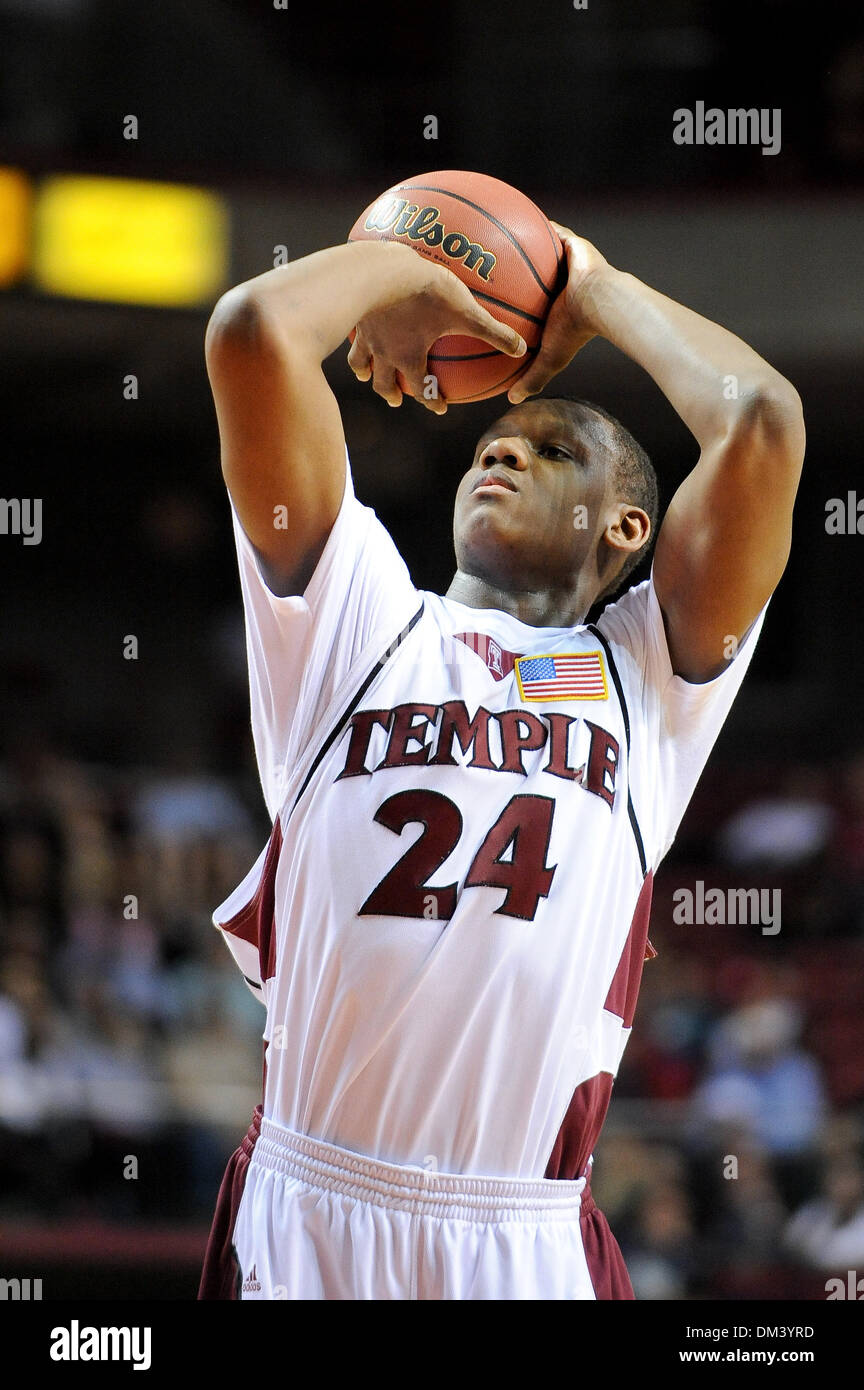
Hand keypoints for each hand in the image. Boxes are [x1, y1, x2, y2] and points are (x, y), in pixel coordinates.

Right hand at [347, 258, 525, 413]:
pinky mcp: (353, 313)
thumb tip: (521, 349)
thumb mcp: (465, 311)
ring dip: (364, 372)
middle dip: (390, 393)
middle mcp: (384, 353)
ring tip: (365, 374)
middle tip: (396, 399)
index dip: (431, 401)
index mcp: (409, 358)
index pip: (420, 389)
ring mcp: (365, 335)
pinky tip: (355, 327)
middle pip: (382, 383)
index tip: (439, 407)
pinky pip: (350, 331)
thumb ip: (493, 331)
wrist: (378, 270)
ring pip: (359, 362)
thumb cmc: (424, 292)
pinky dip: (352, 336)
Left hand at [507, 222, 610, 403]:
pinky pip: (551, 232)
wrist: (602, 304)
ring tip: (497, 237)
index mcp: (557, 307)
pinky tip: (510, 218)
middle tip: (489, 266)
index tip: (498, 301)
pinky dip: (535, 227)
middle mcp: (562, 283)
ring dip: (525, 245)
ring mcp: (569, 262)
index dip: (518, 301)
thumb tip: (512, 400)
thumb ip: (531, 377)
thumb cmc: (576, 332)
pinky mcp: (573, 244)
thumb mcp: (549, 359)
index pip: (534, 303)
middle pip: (537, 275)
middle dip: (518, 271)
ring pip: (542, 251)